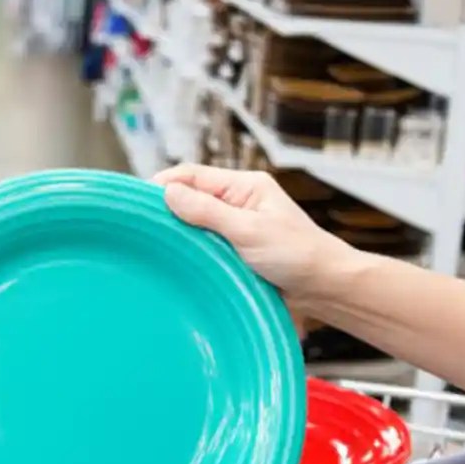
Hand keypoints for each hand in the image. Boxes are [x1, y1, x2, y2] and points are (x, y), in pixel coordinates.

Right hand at [152, 165, 359, 301]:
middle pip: (191, 197)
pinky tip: (178, 260)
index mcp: (245, 186)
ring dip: (180, 233)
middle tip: (142, 229)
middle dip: (168, 209)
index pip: (193, 175)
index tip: (137, 203)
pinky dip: (191, 249)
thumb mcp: (248, 231)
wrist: (327, 288)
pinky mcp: (236, 249)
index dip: (163, 184)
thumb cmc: (297, 256)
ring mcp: (237, 226)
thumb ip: (207, 211)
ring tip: (156, 246)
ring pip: (196, 222)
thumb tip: (168, 192)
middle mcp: (239, 201)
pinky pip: (205, 243)